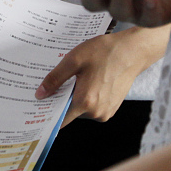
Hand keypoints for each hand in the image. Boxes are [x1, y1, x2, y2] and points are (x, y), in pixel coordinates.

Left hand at [35, 26, 167, 125]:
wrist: (132, 52)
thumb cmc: (104, 53)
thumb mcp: (74, 60)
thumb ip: (55, 79)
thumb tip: (40, 94)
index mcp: (85, 102)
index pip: (61, 119)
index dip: (48, 114)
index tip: (38, 107)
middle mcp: (96, 112)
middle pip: (70, 112)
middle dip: (61, 100)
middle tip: (55, 84)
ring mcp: (106, 112)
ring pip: (82, 109)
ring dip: (75, 97)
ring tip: (74, 79)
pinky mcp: (112, 108)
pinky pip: (93, 107)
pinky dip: (87, 97)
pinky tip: (87, 80)